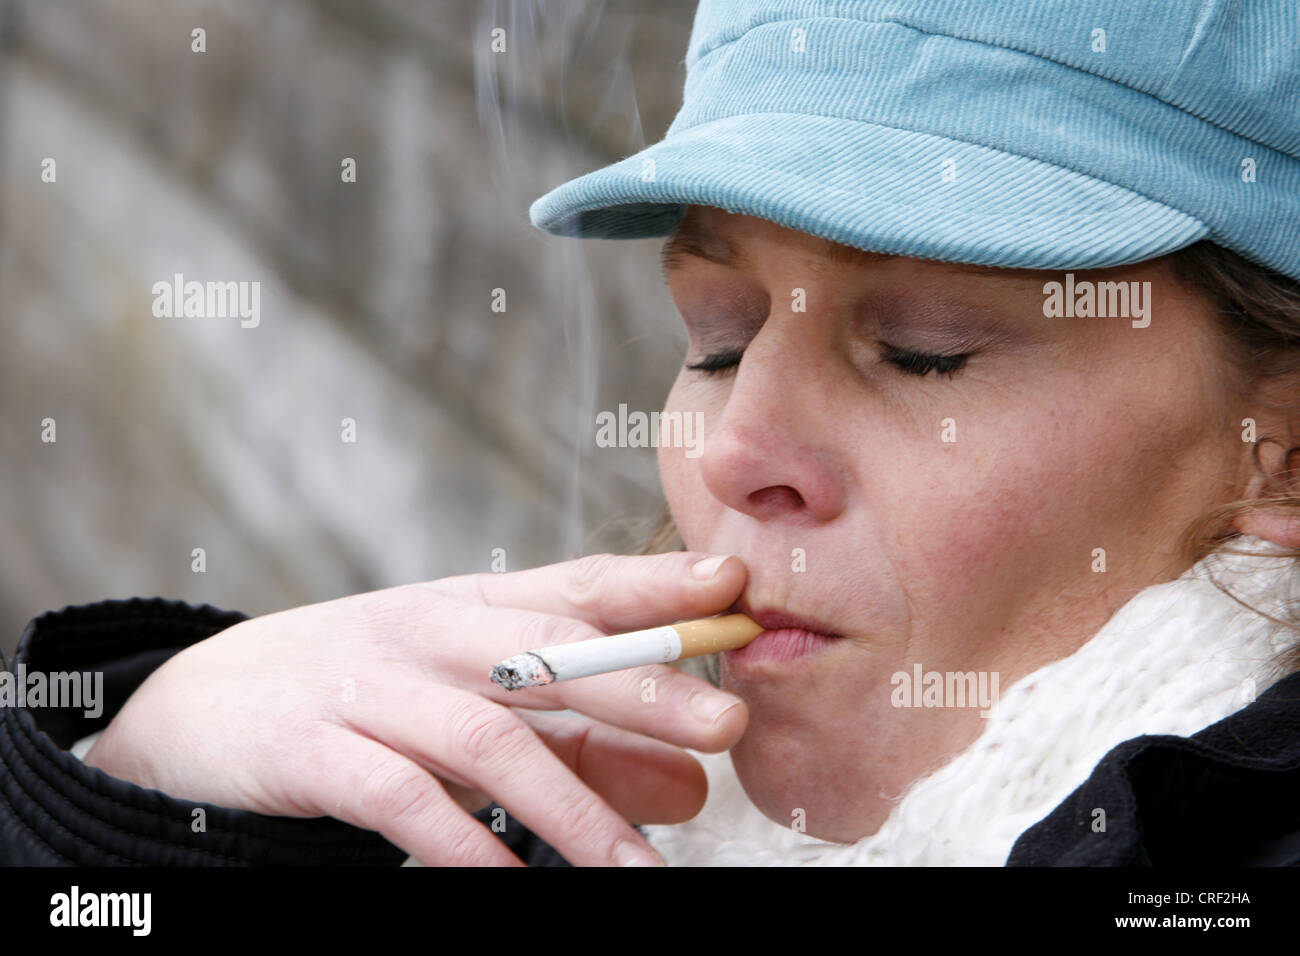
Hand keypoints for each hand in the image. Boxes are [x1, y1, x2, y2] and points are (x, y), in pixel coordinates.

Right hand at [84, 552, 749, 865]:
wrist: (203, 702)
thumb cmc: (370, 695)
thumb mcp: (478, 704)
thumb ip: (585, 742)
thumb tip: (693, 787)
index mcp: (474, 610)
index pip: (577, 586)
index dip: (654, 585)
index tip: (733, 585)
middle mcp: (430, 635)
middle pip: (549, 652)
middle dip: (640, 687)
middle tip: (725, 723)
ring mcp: (370, 686)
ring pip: (488, 738)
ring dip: (571, 808)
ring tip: (639, 869)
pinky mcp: (313, 750)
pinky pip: (400, 798)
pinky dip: (463, 842)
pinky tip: (514, 882)